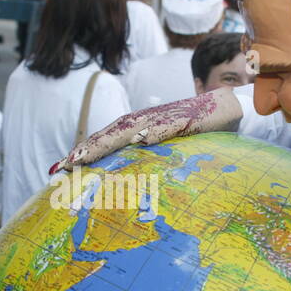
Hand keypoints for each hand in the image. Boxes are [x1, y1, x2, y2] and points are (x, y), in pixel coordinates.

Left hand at [48, 86, 243, 173]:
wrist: (229, 107)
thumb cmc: (196, 131)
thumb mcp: (170, 148)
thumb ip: (151, 160)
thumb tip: (132, 183)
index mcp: (141, 127)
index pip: (107, 139)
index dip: (85, 151)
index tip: (62, 168)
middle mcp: (148, 120)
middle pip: (112, 133)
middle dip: (88, 148)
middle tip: (66, 164)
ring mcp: (167, 117)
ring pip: (132, 127)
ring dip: (110, 140)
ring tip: (89, 154)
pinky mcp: (189, 117)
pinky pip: (170, 124)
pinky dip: (156, 130)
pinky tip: (143, 139)